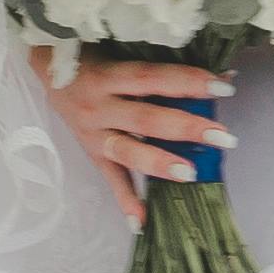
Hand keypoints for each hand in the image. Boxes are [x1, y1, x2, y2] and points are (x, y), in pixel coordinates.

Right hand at [33, 47, 228, 224]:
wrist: (47, 67)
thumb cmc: (95, 54)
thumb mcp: (124, 50)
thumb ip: (165, 65)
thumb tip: (225, 72)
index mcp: (109, 76)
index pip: (152, 78)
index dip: (187, 81)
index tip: (223, 86)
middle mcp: (99, 106)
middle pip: (145, 119)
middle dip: (185, 128)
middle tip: (221, 136)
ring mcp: (94, 133)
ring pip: (128, 151)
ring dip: (159, 163)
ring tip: (190, 173)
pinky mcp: (91, 153)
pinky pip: (110, 178)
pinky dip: (125, 201)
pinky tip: (141, 222)